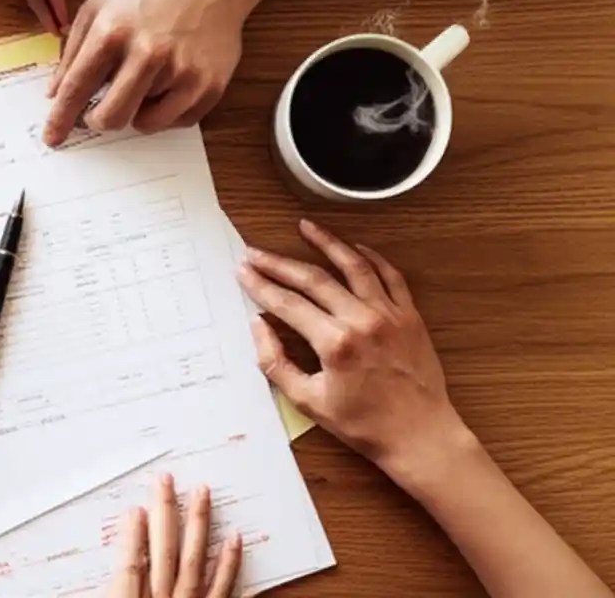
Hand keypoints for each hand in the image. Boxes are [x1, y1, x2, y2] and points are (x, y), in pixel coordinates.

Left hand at [43, 0, 287, 145]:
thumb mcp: (100, 5)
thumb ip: (73, 50)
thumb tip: (56, 93)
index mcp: (113, 31)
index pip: (78, 88)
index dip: (61, 118)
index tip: (53, 138)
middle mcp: (147, 53)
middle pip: (110, 117)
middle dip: (98, 121)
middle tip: (98, 113)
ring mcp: (181, 71)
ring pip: (144, 123)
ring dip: (136, 111)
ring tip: (143, 82)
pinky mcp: (209, 85)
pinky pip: (175, 122)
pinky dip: (166, 111)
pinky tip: (168, 84)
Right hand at [106, 473, 241, 597]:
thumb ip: (110, 589)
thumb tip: (89, 576)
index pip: (131, 568)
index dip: (132, 537)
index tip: (135, 510)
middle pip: (164, 553)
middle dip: (165, 514)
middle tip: (166, 481)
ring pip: (194, 560)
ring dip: (198, 524)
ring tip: (201, 493)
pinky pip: (223, 588)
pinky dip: (229, 562)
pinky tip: (234, 537)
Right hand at [237, 220, 466, 475]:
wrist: (420, 436)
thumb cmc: (363, 425)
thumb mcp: (308, 402)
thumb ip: (275, 362)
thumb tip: (258, 326)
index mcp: (334, 344)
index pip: (287, 304)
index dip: (261, 285)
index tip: (244, 271)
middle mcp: (362, 321)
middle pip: (313, 279)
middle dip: (279, 263)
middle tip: (257, 252)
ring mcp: (389, 315)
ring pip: (353, 266)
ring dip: (327, 243)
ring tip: (305, 227)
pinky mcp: (410, 316)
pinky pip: (390, 276)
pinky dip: (371, 258)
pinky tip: (354, 248)